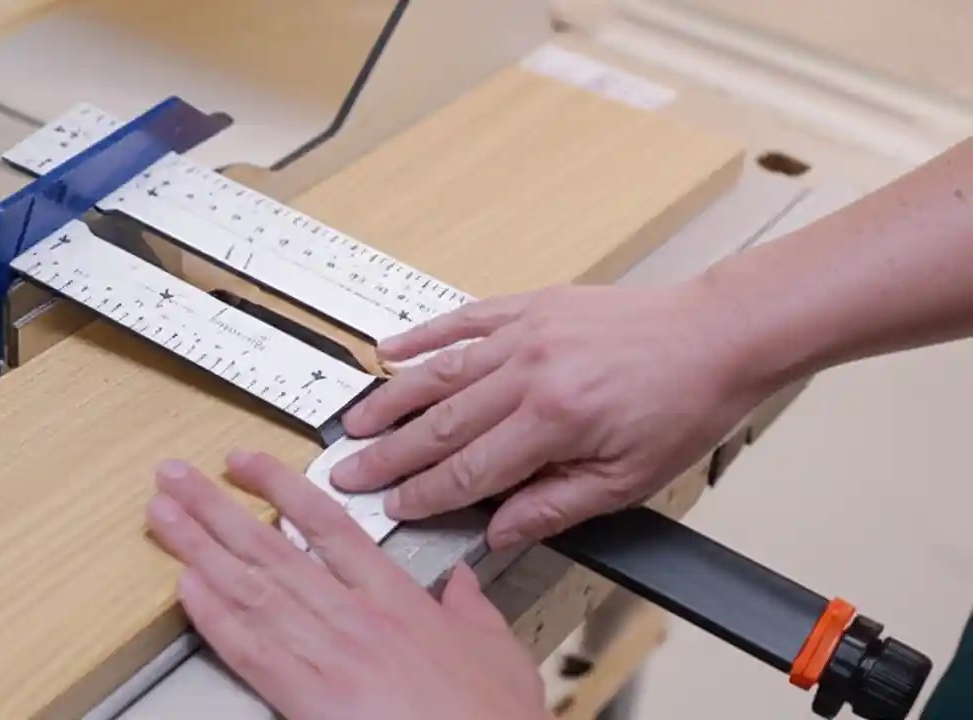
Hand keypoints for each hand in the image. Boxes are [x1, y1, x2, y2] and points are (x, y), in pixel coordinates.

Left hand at [145, 451, 549, 719]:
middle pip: (272, 548)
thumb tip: (461, 581)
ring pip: (252, 588)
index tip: (244, 463)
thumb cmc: (492, 718)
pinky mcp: (310, 700)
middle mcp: (354, 617)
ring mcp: (329, 656)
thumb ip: (470, 608)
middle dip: (215, 507)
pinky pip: (251, 650)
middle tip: (174, 477)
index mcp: (396, 599)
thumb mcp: (495, 648)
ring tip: (163, 515)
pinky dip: (215, 617)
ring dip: (199, 548)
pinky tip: (185, 588)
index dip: (280, 487)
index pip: (327, 525)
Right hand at [330, 282, 764, 547]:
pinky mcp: (533, 305)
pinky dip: (425, 335)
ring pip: (442, 371)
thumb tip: (499, 529)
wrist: (716, 336)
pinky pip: (466, 319)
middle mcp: (531, 372)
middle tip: (350, 471)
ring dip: (394, 399)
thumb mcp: (628, 480)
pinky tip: (392, 349)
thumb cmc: (682, 406)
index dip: (426, 494)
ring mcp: (527, 333)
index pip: (470, 469)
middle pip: (443, 423)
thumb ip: (555, 506)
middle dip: (392, 454)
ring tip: (357, 421)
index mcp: (555, 421)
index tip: (393, 508)